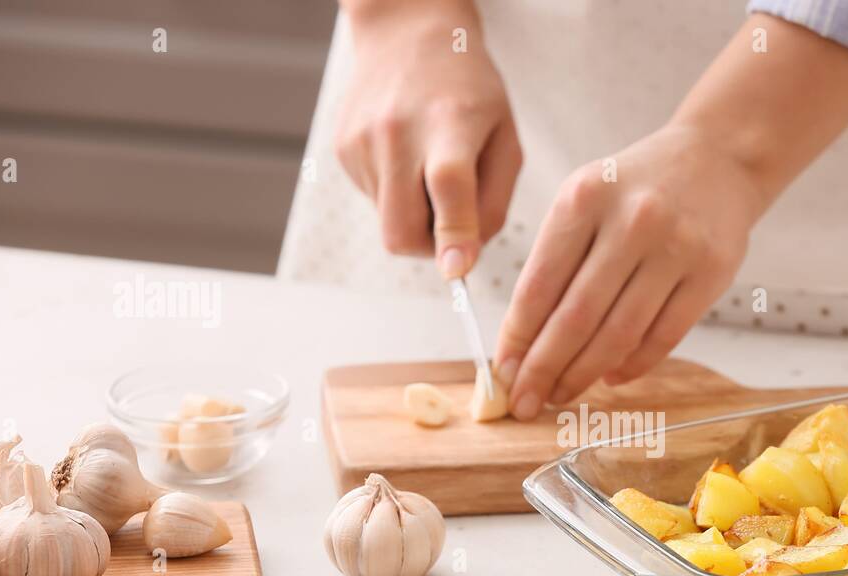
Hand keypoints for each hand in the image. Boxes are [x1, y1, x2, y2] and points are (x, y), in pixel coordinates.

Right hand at [335, 0, 521, 276]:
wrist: (406, 32)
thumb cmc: (468, 89)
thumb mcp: (505, 137)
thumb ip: (494, 201)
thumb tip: (466, 258)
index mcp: (448, 123)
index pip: (448, 185)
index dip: (454, 234)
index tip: (458, 271)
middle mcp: (397, 131)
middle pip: (400, 228)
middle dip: (427, 249)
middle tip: (450, 227)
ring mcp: (362, 141)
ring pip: (387, 221)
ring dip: (413, 214)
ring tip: (427, 166)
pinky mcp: (342, 148)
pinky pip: (374, 201)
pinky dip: (396, 194)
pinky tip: (406, 156)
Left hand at [495, 123, 763, 418]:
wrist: (716, 160)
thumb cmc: (635, 188)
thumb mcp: (584, 200)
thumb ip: (554, 261)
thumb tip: (523, 343)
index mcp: (584, 198)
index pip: (539, 285)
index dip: (518, 337)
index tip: (504, 372)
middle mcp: (631, 221)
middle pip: (576, 316)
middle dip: (544, 368)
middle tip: (526, 402)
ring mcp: (676, 248)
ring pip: (619, 333)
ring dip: (584, 374)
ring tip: (562, 394)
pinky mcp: (711, 273)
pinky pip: (663, 336)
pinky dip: (632, 365)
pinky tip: (610, 377)